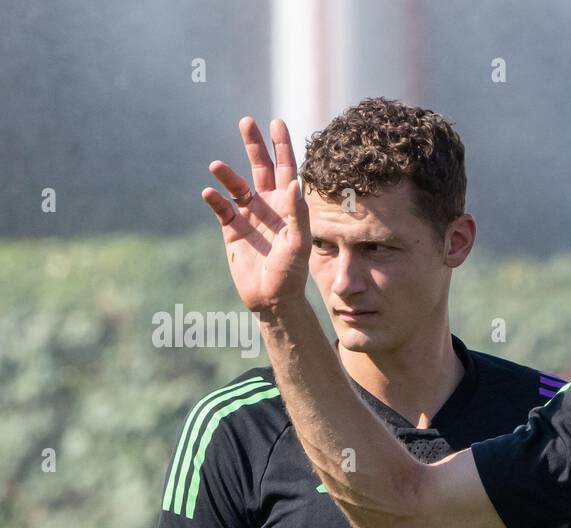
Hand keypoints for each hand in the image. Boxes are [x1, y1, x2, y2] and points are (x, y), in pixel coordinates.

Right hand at [201, 117, 309, 313]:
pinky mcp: (231, 229)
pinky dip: (214, 198)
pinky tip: (209, 193)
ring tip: (216, 166)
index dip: (282, 146)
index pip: (286, 169)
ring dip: (227, 174)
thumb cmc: (292, 272)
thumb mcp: (299, 243)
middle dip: (254, 145)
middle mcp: (268, 205)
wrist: (272, 299)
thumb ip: (296, 213)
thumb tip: (294, 182)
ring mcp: (249, 216)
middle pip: (260, 167)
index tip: (276, 121)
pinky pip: (220, 208)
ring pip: (236, 185)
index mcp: (288, 205)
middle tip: (246, 121)